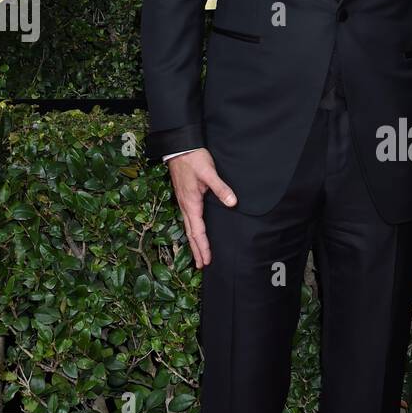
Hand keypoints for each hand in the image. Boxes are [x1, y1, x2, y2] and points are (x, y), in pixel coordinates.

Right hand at [166, 148, 236, 267]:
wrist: (179, 146)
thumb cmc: (193, 159)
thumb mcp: (209, 172)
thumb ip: (221, 188)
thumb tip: (233, 203)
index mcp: (191, 203)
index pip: (197, 230)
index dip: (203, 246)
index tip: (206, 260)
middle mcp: (185, 205)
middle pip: (191, 233)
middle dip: (196, 250)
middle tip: (201, 265)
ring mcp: (183, 201)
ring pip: (188, 227)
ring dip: (193, 242)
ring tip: (198, 255)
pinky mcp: (184, 197)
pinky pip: (188, 219)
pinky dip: (192, 231)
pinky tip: (195, 232)